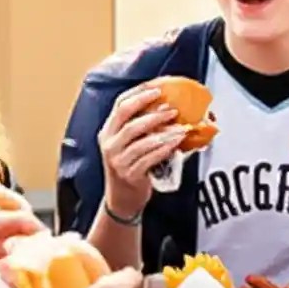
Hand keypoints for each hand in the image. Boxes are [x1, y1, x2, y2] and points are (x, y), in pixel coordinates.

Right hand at [98, 84, 183, 215]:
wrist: (122, 200)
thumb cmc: (129, 167)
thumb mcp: (127, 145)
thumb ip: (140, 128)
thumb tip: (168, 108)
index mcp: (108, 131)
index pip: (119, 105)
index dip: (138, 93)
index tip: (157, 87)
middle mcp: (109, 144)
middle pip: (127, 119)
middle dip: (151, 110)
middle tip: (172, 107)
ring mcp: (117, 160)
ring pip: (140, 140)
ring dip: (162, 131)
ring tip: (180, 126)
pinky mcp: (129, 174)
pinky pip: (148, 158)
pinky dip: (164, 149)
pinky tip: (176, 144)